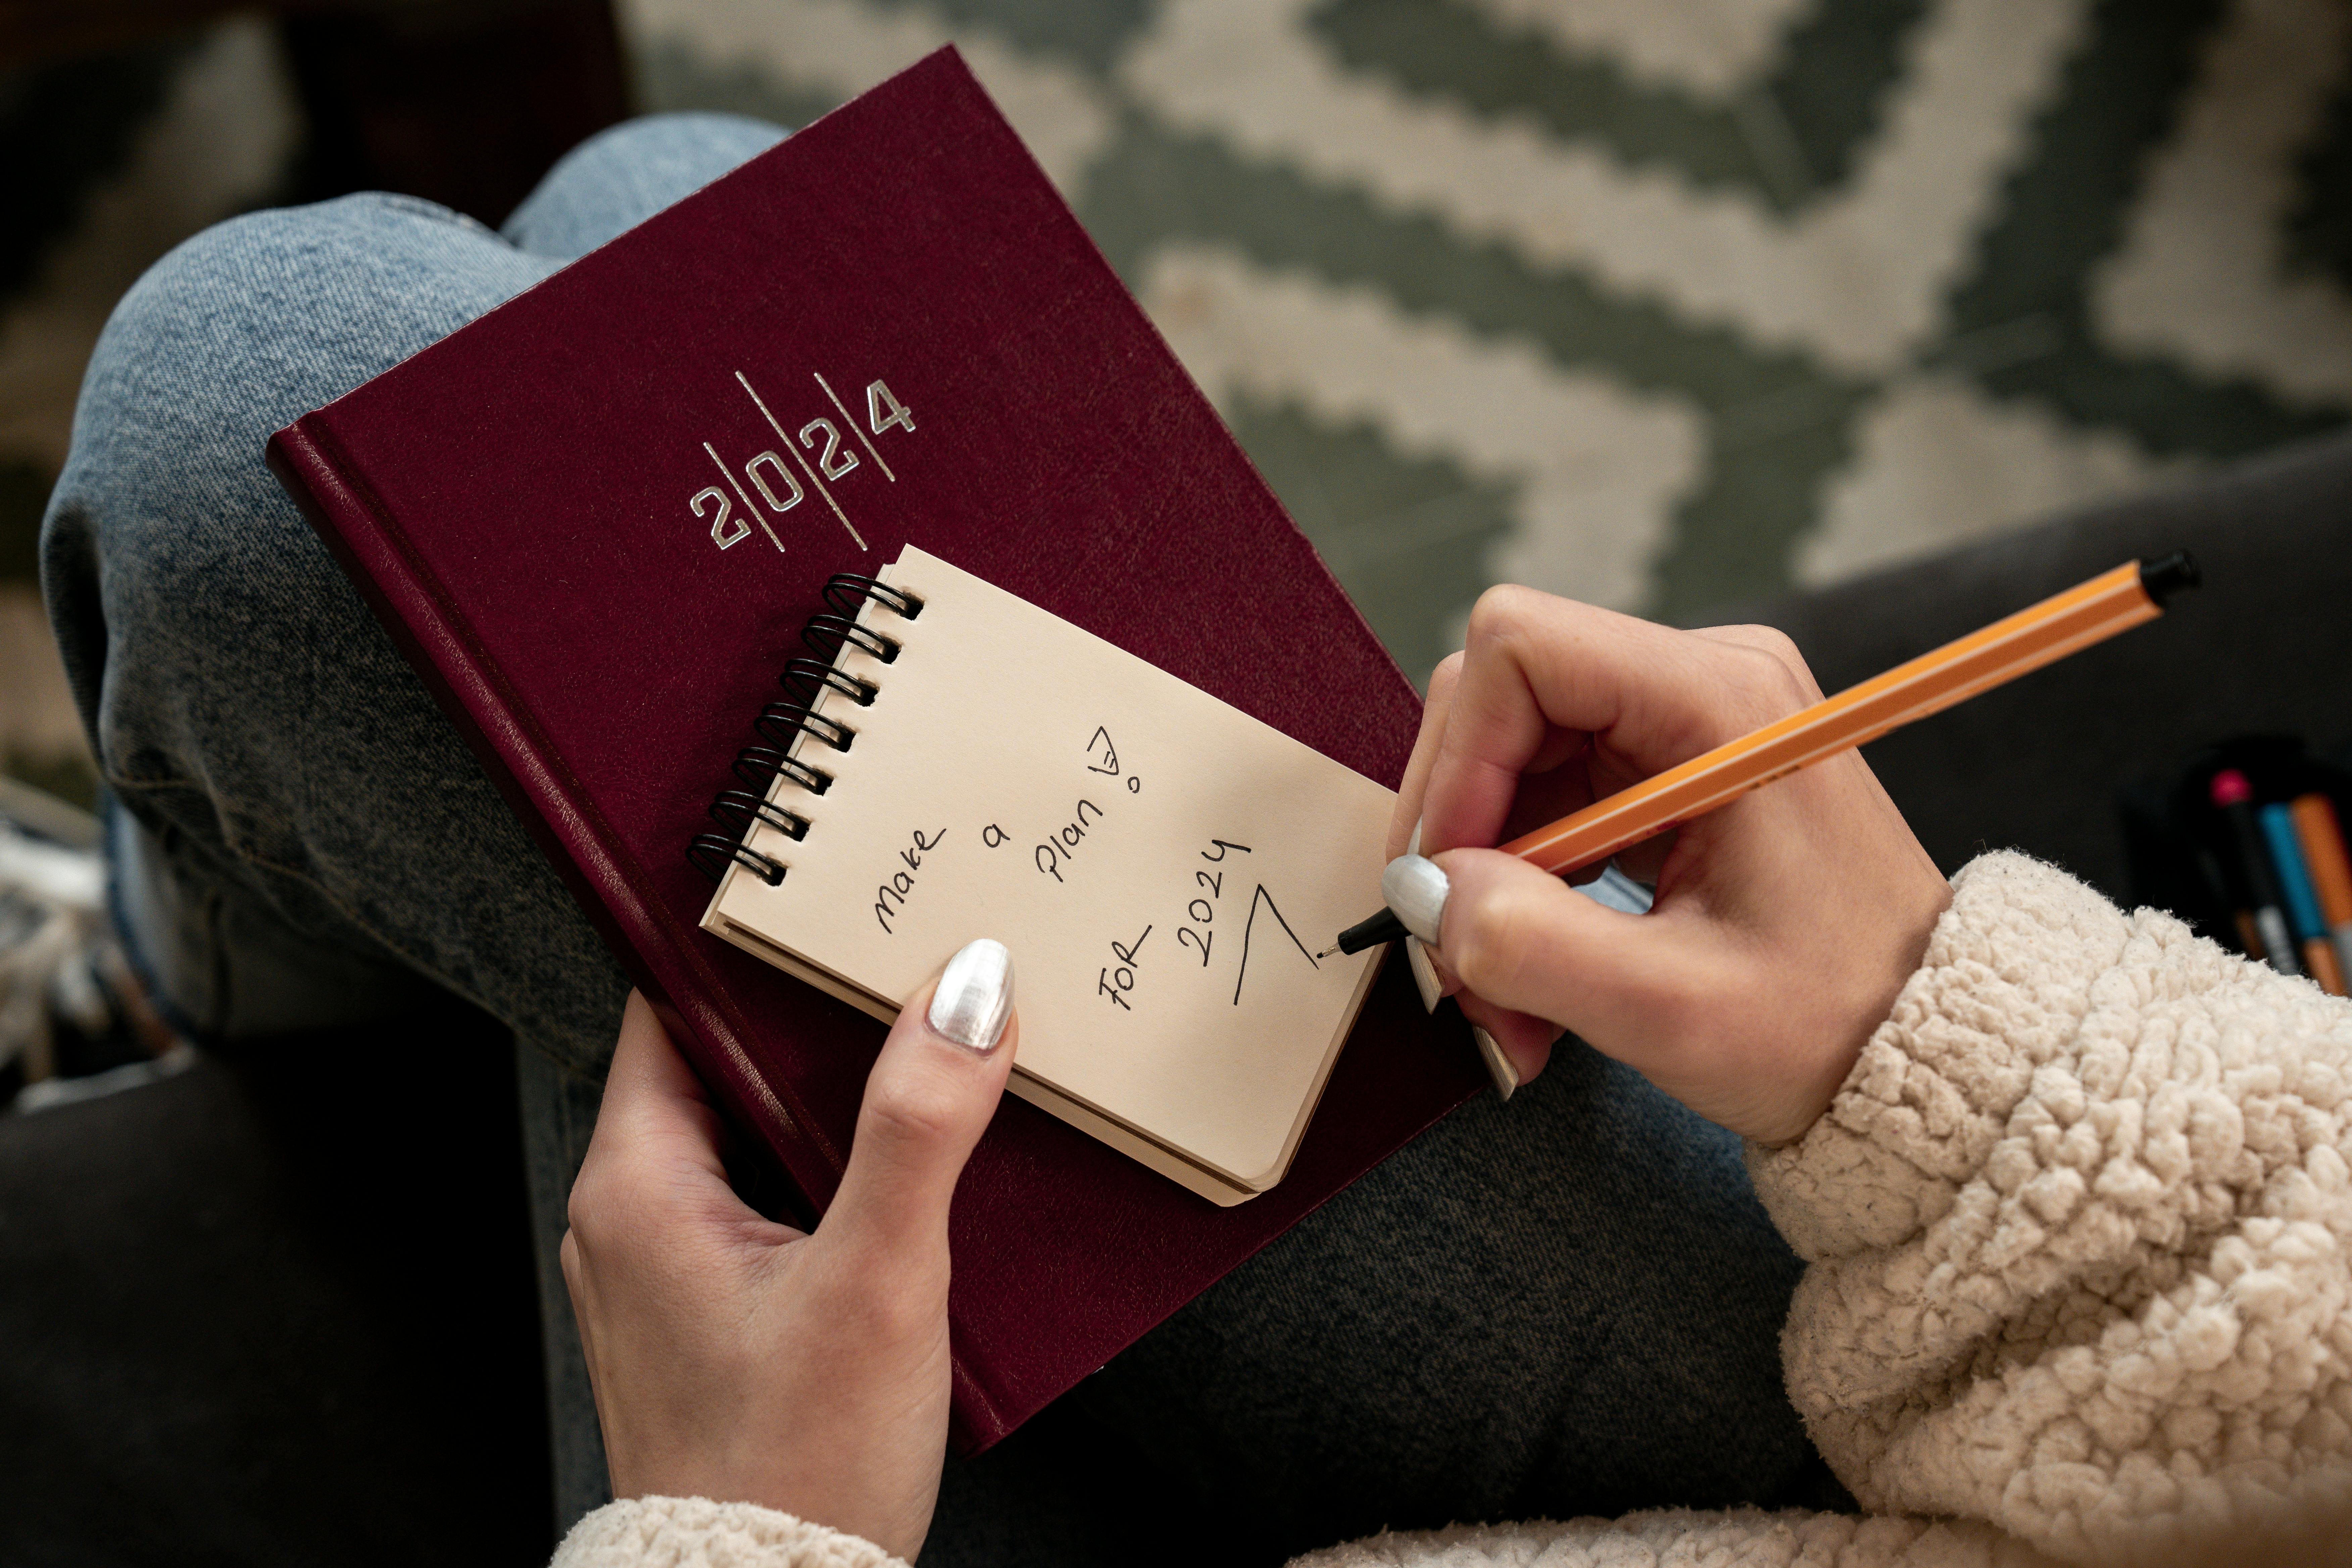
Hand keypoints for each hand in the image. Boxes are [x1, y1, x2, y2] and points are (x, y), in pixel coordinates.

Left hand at [561, 940, 1016, 1560]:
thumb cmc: (796, 1465)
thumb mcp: (877, 1279)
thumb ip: (918, 1127)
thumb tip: (965, 988)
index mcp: (636, 1183)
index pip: (674, 1002)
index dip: (751, 944)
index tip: (829, 899)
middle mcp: (631, 1215)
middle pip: (723, 1064)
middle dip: (817, 1022)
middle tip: (908, 971)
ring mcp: (667, 1269)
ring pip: (752, 1133)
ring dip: (833, 1102)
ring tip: (923, 1060)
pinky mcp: (711, 1312)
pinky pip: (767, 1198)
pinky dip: (832, 1171)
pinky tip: (908, 1174)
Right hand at [1393, 587, 1949, 1143]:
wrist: (1920, 1055)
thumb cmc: (1829, 1026)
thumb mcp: (1670, 1006)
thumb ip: (1530, 944)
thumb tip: (1424, 892)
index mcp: (1718, 698)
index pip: (1517, 652)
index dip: (1457, 760)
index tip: (1443, 878)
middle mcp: (1698, 682)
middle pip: (1498, 705)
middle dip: (1459, 836)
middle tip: (1460, 958)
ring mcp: (1679, 725)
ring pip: (1508, 765)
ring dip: (1484, 882)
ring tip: (1504, 1000)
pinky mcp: (1664, 773)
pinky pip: (1544, 803)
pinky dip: (1520, 892)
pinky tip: (1538, 976)